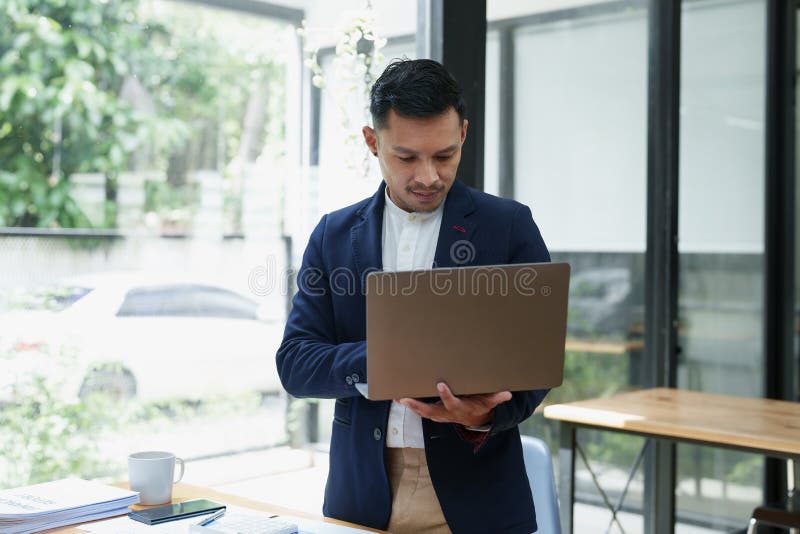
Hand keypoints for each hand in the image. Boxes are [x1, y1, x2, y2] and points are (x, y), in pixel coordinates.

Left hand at [397, 382, 511, 426]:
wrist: (473, 419)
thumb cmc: (479, 405)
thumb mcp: (488, 402)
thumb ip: (496, 398)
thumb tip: (508, 394)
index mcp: (459, 408)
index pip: (451, 402)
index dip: (446, 395)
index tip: (440, 384)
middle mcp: (446, 413)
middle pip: (430, 411)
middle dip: (417, 406)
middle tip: (405, 398)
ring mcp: (438, 414)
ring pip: (422, 412)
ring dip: (409, 405)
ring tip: (397, 397)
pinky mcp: (433, 413)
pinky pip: (419, 410)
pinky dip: (409, 405)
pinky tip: (397, 397)